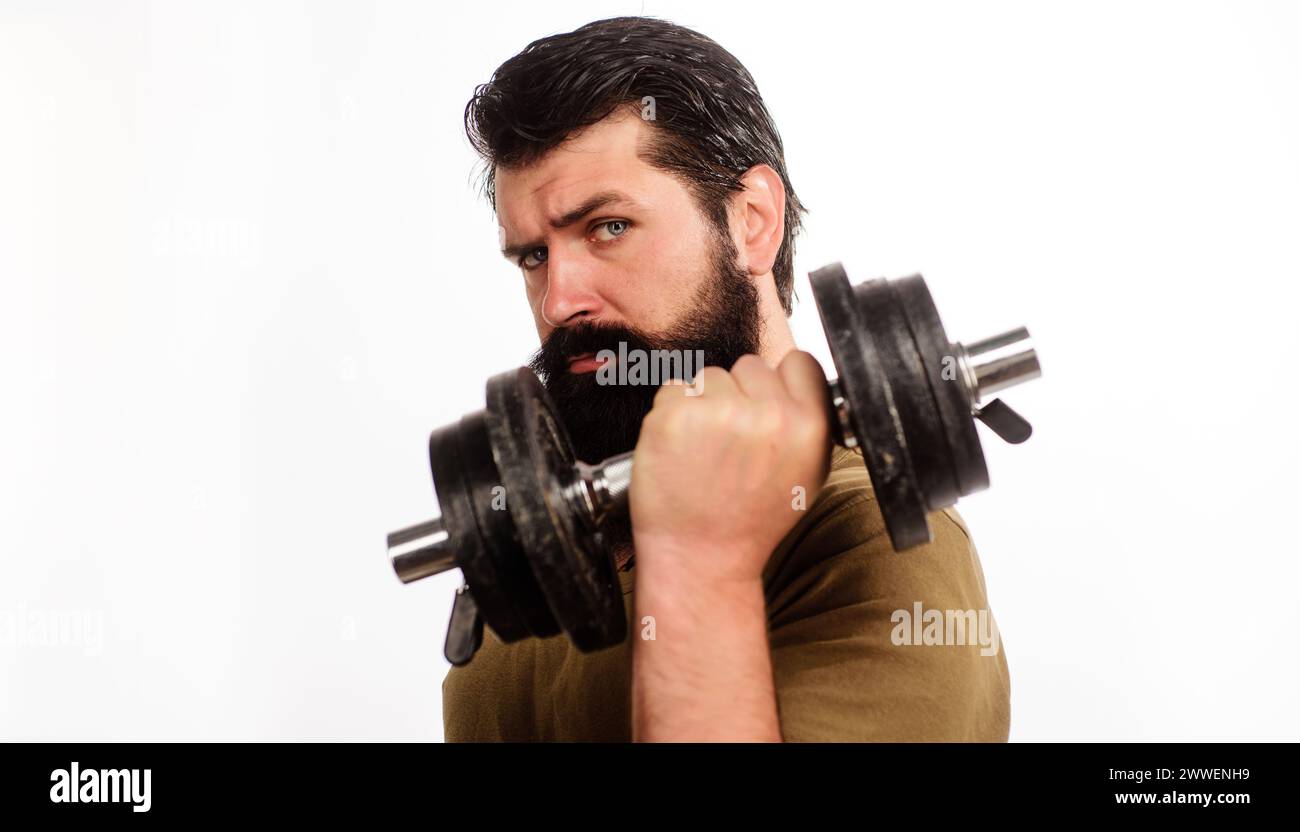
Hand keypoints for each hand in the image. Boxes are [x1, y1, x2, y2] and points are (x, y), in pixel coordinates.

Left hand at [628, 351, 833, 586]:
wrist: (702, 556)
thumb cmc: (750, 520)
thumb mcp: (807, 474)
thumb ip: (808, 422)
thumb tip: (796, 379)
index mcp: (808, 427)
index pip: (798, 362)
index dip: (777, 381)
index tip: (763, 404)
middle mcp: (769, 416)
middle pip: (750, 366)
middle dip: (738, 395)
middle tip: (730, 442)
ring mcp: (720, 413)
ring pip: (709, 377)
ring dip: (703, 404)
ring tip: (705, 451)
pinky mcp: (675, 416)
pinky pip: (674, 390)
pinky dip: (671, 414)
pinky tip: (681, 450)